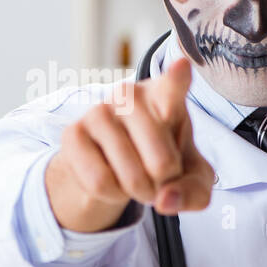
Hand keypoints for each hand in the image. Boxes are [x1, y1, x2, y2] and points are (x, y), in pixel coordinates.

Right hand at [45, 57, 214, 232]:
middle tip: (160, 178)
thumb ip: (193, 192)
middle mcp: (131, 95)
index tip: (183, 67)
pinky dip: (113, 195)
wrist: (116, 166)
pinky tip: (113, 180)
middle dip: (165, 185)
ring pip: (131, 177)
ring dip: (140, 193)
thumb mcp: (191, 178)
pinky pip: (101, 182)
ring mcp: (99, 110)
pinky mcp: (73, 132)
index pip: (174, 85)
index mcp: (167, 95)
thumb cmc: (161, 161)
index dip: (178, 79)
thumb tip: (166, 200)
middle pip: (162, 163)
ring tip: (138, 180)